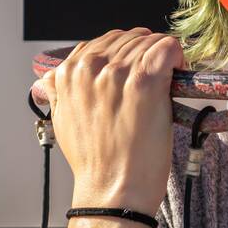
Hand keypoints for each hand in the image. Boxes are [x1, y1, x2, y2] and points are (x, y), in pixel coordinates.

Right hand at [36, 28, 184, 215]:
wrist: (112, 189)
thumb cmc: (94, 161)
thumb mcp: (62, 120)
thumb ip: (58, 92)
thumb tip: (50, 79)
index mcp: (69, 74)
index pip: (102, 41)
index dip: (124, 53)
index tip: (135, 69)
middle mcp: (90, 68)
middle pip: (128, 38)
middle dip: (145, 52)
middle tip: (156, 75)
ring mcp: (117, 73)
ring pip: (149, 40)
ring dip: (163, 56)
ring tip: (168, 78)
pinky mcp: (144, 82)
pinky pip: (167, 47)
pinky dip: (176, 55)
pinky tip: (177, 72)